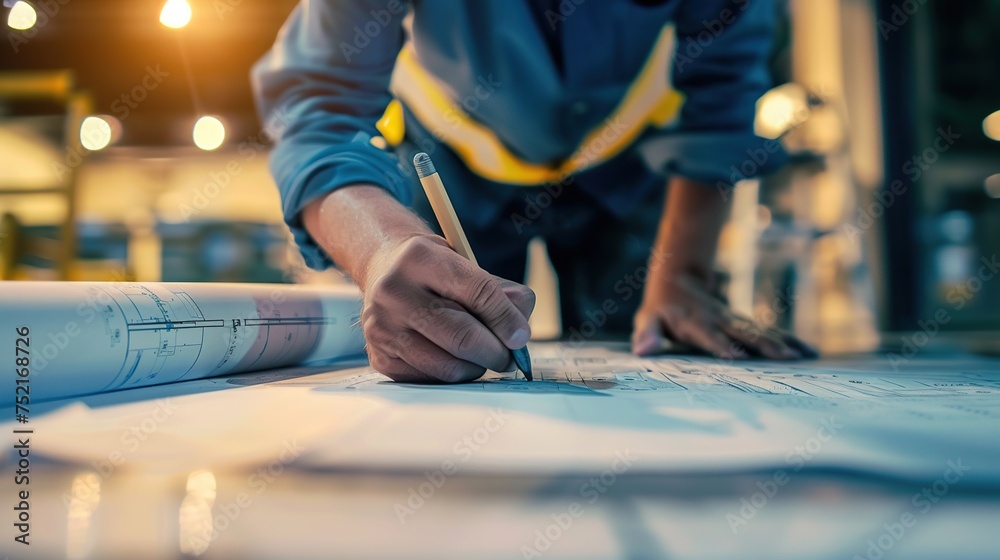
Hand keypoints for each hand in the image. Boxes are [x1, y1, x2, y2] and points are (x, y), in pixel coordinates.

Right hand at [361, 234, 534, 382]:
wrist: (385, 270)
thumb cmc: (435, 271)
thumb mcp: (467, 264)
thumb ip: (501, 293)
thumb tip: (520, 330)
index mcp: (420, 257)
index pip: (478, 292)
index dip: (506, 319)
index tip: (521, 337)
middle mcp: (394, 291)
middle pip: (462, 336)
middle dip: (496, 352)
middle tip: (510, 357)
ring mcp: (381, 326)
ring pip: (447, 365)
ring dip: (476, 368)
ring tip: (483, 358)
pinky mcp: (379, 355)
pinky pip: (429, 379)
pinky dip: (452, 375)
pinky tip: (455, 360)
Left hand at [631, 269, 816, 359]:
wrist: (679, 278)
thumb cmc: (661, 309)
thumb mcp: (647, 319)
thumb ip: (646, 335)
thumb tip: (642, 351)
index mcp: (694, 323)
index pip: (708, 336)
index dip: (721, 346)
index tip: (736, 356)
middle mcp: (719, 320)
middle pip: (744, 333)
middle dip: (764, 345)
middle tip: (785, 359)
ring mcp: (735, 320)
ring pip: (762, 331)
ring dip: (783, 343)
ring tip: (804, 357)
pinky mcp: (745, 323)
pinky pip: (770, 332)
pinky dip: (789, 341)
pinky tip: (809, 352)